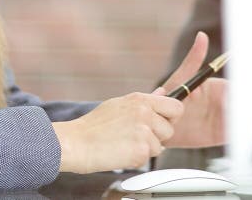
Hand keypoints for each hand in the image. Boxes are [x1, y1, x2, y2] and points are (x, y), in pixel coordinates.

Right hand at [52, 90, 182, 172]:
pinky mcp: (141, 150)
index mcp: (140, 99)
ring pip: (160, 146)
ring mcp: (144, 131)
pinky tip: (122, 152)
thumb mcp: (120, 105)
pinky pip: (149, 158)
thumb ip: (145, 101)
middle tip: (135, 137)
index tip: (162, 123)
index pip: (175, 106)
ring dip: (146, 148)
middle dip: (157, 136)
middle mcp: (144, 112)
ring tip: (125, 143)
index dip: (171, 117)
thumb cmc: (94, 126)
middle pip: (170, 129)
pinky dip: (137, 159)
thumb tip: (163, 92)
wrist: (76, 143)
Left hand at [159, 31, 251, 147]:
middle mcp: (225, 102)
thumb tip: (202, 36)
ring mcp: (225, 118)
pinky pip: (241, 135)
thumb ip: (194, 59)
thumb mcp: (182, 77)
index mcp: (219, 87)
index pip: (241, 89)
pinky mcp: (222, 134)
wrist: (162, 122)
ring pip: (248, 121)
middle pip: (248, 108)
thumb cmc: (171, 96)